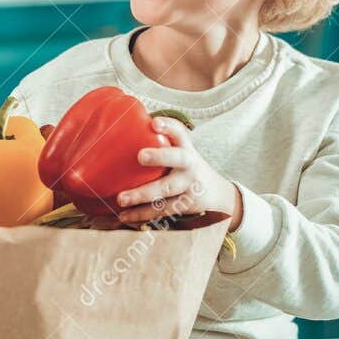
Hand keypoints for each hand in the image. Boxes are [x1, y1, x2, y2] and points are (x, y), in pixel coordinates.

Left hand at [115, 116, 240, 226]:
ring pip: (166, 189)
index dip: (168, 126)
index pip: (179, 132)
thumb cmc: (186, 168)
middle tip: (141, 156)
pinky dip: (141, 214)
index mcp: (186, 148)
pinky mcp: (184, 205)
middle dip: (160, 156)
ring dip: (142, 194)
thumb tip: (124, 130)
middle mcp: (189, 165)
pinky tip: (124, 216)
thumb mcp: (181, 152)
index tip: (155, 123)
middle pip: (178, 159)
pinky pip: (161, 210)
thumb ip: (161, 143)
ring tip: (122, 198)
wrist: (216, 193)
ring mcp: (188, 186)